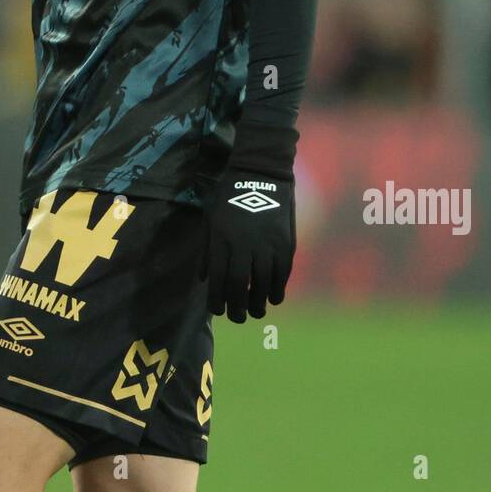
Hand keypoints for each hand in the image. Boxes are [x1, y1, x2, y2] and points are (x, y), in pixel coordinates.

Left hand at [200, 169, 295, 322]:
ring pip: (263, 284)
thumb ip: (208, 250)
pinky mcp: (285, 242)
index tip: (218, 311)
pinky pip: (282, 273)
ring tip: (257, 312)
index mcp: (222, 240)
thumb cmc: (229, 195)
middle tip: (238, 318)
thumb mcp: (211, 219)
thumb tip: (205, 279)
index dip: (218, 301)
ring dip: (260, 303)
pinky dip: (278, 289)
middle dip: (238, 308)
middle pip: (240, 286)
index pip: (219, 280)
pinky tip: (274, 298)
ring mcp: (266, 244)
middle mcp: (244, 245)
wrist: (260, 172)